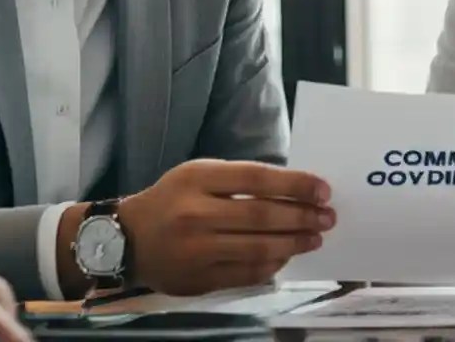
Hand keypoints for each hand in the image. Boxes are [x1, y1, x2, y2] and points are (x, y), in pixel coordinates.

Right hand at [118, 159, 335, 295]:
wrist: (126, 240)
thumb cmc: (173, 200)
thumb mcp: (200, 175)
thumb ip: (241, 180)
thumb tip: (296, 189)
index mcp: (197, 179)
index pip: (257, 178)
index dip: (296, 184)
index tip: (324, 191)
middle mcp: (195, 214)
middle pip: (262, 215)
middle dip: (302, 216)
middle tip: (328, 217)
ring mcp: (196, 250)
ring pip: (258, 248)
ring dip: (294, 243)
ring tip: (315, 237)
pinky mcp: (198, 279)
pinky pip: (246, 274)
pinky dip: (273, 265)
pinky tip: (287, 256)